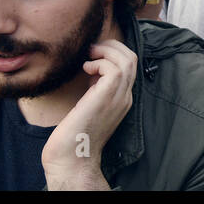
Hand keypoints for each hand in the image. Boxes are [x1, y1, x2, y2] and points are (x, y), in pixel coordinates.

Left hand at [41, 39, 137, 189]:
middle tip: (92, 49)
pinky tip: (85, 69)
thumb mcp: (89, 104)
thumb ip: (96, 87)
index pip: (130, 66)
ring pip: (127, 59)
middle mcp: (125, 97)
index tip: (93, 55)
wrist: (71, 158)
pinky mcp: (107, 96)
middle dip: (112, 46)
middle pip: (132, 58)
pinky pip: (113, 68)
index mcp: (122, 99)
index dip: (113, 54)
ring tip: (89, 55)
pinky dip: (98, 62)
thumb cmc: (73, 135)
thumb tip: (92, 67)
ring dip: (107, 51)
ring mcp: (119, 97)